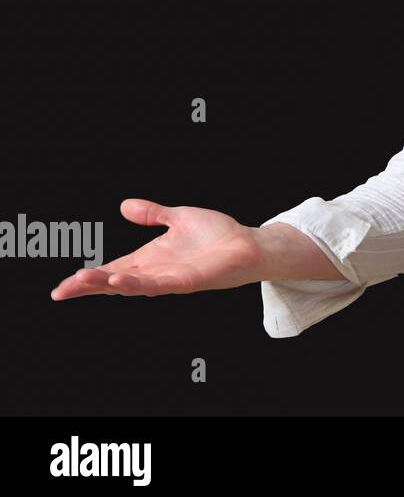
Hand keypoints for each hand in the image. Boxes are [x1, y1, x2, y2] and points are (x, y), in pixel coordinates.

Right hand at [49, 199, 263, 299]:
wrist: (249, 244)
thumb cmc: (217, 233)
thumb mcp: (178, 218)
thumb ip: (152, 214)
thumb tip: (124, 205)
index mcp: (149, 259)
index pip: (112, 270)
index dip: (88, 277)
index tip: (63, 285)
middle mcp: (156, 272)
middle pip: (115, 281)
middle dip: (89, 286)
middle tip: (62, 290)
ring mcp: (170, 279)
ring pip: (132, 285)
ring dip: (107, 283)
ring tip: (83, 282)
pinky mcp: (187, 281)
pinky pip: (158, 284)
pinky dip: (137, 284)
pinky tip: (119, 281)